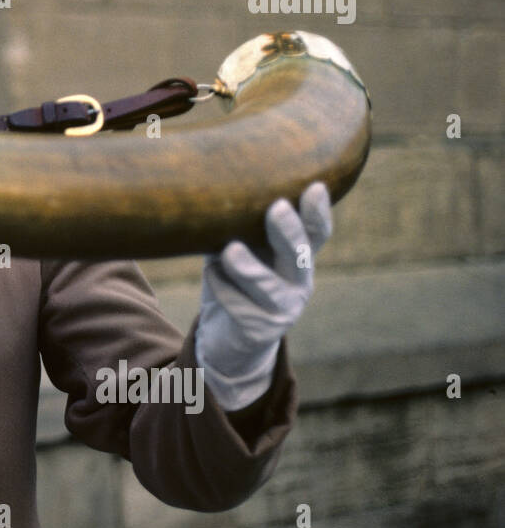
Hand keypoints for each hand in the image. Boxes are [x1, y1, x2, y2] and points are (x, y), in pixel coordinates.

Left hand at [195, 181, 332, 411]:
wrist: (230, 340)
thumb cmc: (237, 283)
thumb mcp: (245, 252)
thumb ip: (240, 228)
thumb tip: (219, 190)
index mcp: (297, 258)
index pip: (315, 234)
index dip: (317, 213)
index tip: (315, 187)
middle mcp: (298, 283)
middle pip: (298, 256)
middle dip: (288, 232)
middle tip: (277, 208)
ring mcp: (282, 309)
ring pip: (266, 286)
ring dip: (248, 268)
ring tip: (230, 251)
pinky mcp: (258, 330)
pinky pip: (237, 305)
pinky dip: (220, 286)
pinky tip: (210, 273)